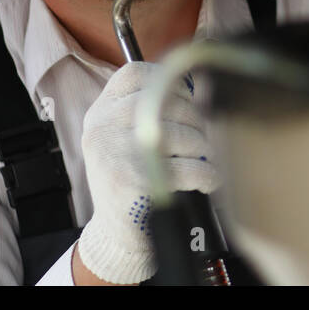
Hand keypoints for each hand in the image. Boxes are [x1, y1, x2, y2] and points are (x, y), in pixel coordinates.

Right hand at [76, 62, 217, 284]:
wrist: (116, 235)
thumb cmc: (130, 179)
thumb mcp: (123, 137)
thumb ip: (147, 108)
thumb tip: (200, 85)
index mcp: (101, 113)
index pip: (136, 74)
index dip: (168, 81)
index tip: (183, 98)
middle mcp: (104, 129)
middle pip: (167, 102)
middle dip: (194, 121)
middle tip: (197, 140)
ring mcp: (117, 155)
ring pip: (184, 134)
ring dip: (202, 149)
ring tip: (200, 161)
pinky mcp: (136, 184)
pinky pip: (191, 168)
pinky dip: (208, 175)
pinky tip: (207, 181)